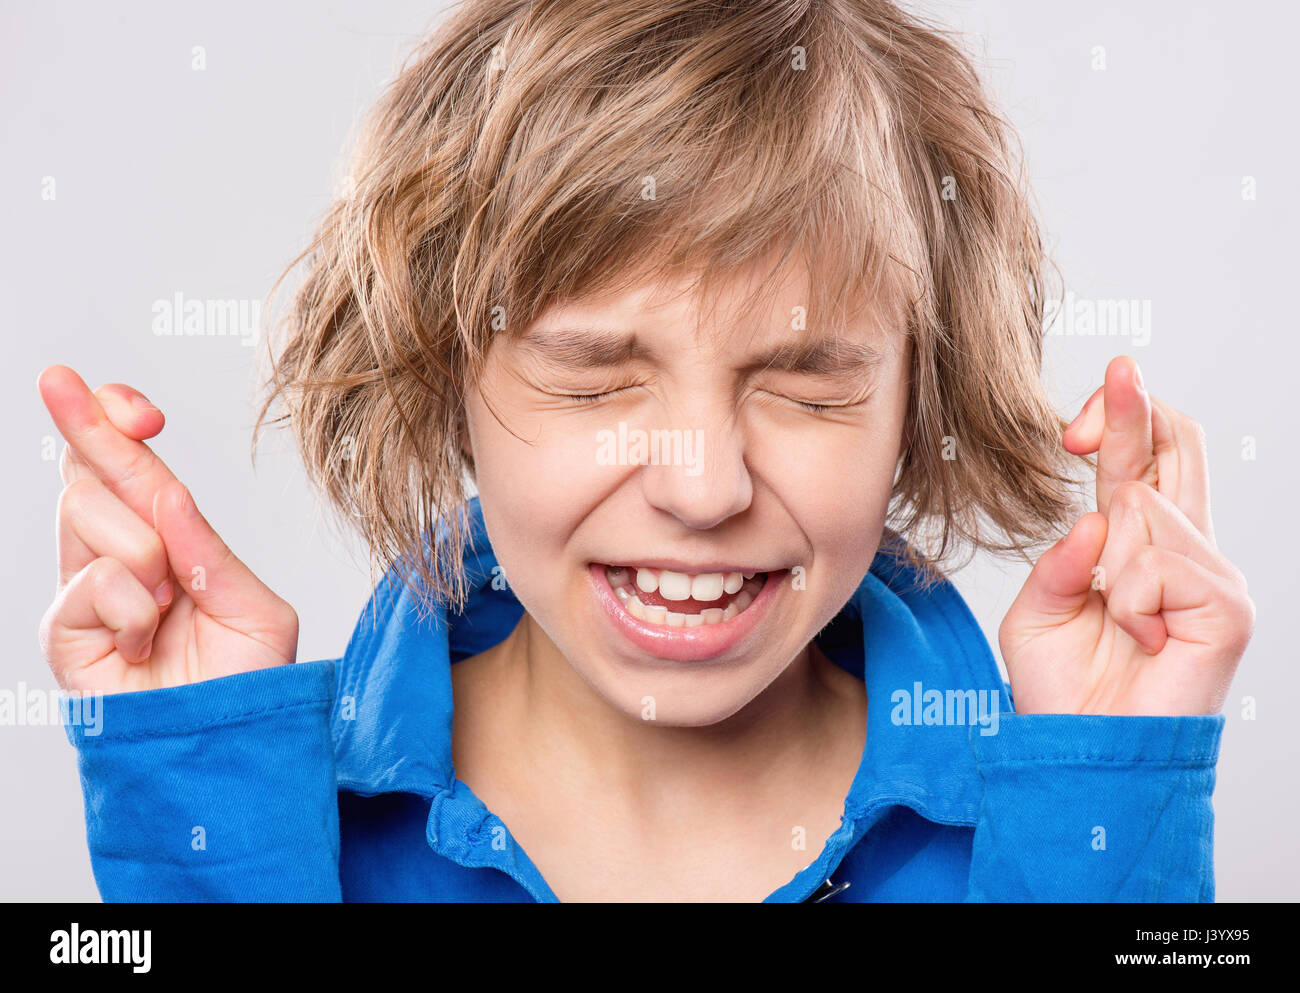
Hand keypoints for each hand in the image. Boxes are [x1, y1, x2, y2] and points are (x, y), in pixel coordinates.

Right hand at [37, 365, 297, 694]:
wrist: (224, 752)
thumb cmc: (246, 684)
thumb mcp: (255, 609)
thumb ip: (210, 552)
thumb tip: (167, 495)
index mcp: (169, 541)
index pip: (128, 465)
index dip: (117, 422)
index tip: (133, 405)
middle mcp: (120, 556)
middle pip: (92, 467)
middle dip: (111, 446)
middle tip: (158, 468)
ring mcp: (86, 591)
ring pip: (87, 509)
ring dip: (146, 553)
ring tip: (171, 608)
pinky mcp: (62, 630)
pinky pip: (91, 579)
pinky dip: (133, 607)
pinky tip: (147, 640)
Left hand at [998, 356, 1253, 715]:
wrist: (1081, 751)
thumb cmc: (1061, 689)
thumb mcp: (1037, 612)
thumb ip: (1058, 561)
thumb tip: (1093, 518)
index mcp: (1137, 546)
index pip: (1143, 463)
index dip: (1126, 417)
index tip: (1111, 377)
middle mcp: (1182, 551)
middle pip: (1174, 452)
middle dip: (1137, 411)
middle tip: (1120, 369)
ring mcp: (1212, 577)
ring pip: (1147, 509)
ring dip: (1110, 564)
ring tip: (1118, 621)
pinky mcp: (1228, 607)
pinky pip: (1160, 561)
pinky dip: (1131, 597)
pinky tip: (1140, 635)